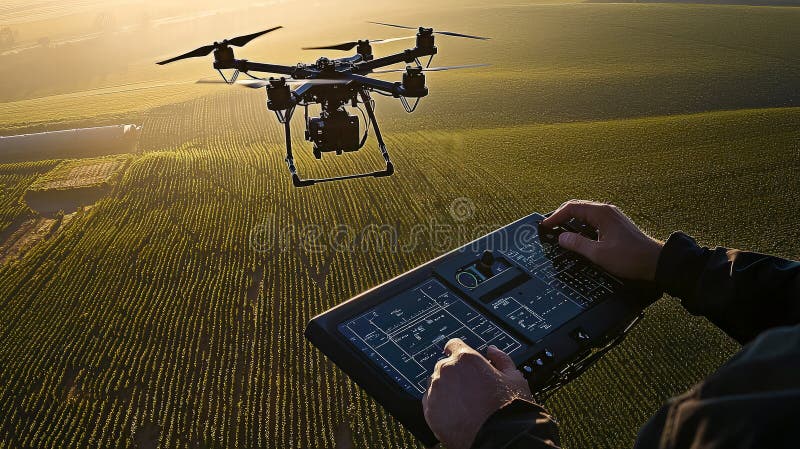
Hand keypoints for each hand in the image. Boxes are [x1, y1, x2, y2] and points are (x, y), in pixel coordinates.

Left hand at [422, 339, 531, 448]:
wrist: (499, 438)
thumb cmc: (508, 408)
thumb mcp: (514, 377)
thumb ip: (501, 359)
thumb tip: (492, 351)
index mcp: (466, 358)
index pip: (453, 345)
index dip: (459, 352)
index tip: (462, 362)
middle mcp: (447, 371)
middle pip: (444, 366)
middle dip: (454, 374)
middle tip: (468, 388)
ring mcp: (436, 390)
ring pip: (436, 384)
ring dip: (445, 389)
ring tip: (462, 404)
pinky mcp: (429, 410)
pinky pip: (430, 402)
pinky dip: (439, 405)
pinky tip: (454, 413)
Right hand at [542, 200, 663, 280]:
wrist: (656, 262)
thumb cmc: (630, 257)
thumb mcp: (599, 253)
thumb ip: (577, 244)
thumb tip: (561, 238)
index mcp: (601, 213)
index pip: (572, 208)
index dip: (555, 216)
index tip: (545, 225)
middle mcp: (606, 211)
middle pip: (577, 207)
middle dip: (561, 215)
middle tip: (549, 226)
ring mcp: (612, 217)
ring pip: (585, 214)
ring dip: (571, 220)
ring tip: (560, 230)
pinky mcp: (615, 225)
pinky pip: (593, 220)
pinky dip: (581, 225)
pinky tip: (577, 236)